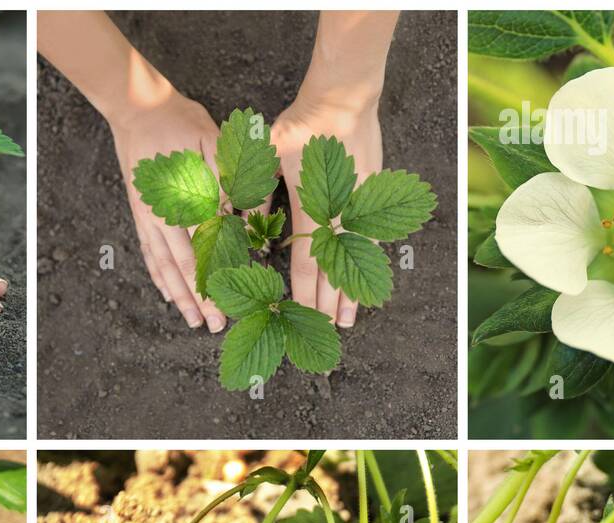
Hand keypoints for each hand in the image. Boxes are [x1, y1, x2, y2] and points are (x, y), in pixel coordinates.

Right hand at [109, 95, 225, 331]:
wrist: (138, 107)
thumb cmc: (181, 121)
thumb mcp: (212, 143)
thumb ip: (224, 182)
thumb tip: (235, 221)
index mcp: (184, 199)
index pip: (206, 249)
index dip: (219, 277)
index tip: (232, 301)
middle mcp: (164, 216)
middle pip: (184, 267)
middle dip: (201, 299)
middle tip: (215, 326)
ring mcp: (148, 219)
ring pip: (164, 267)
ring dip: (180, 297)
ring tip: (193, 322)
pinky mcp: (140, 217)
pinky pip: (150, 254)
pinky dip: (159, 277)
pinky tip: (168, 295)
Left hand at [271, 98, 382, 328]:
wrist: (342, 98)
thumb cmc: (301, 125)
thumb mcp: (266, 155)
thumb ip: (254, 190)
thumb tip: (242, 221)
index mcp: (309, 210)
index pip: (304, 263)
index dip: (302, 293)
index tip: (299, 313)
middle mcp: (336, 215)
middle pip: (331, 271)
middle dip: (326, 304)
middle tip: (324, 332)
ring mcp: (357, 208)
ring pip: (353, 261)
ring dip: (349, 293)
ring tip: (347, 322)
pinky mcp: (371, 199)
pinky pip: (370, 242)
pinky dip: (367, 266)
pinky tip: (368, 283)